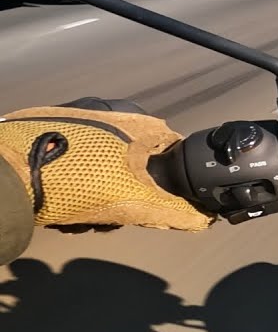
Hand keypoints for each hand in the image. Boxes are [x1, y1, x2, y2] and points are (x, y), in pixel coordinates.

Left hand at [0, 102, 212, 231]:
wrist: (6, 175)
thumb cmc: (73, 179)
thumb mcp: (131, 202)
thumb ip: (172, 211)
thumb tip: (203, 218)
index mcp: (136, 121)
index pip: (171, 148)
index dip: (169, 180)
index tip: (158, 202)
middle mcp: (110, 113)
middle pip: (134, 162)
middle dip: (126, 194)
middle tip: (113, 217)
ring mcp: (76, 120)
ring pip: (103, 165)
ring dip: (99, 195)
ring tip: (82, 217)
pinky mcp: (48, 131)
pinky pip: (75, 161)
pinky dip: (74, 184)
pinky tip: (62, 206)